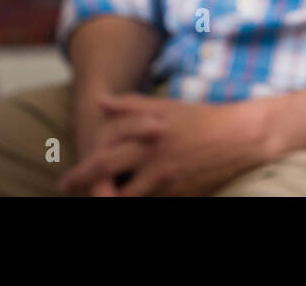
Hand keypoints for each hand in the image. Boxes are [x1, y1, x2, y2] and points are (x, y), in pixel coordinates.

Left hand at [59, 94, 276, 196]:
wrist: (239, 138)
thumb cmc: (199, 119)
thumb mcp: (164, 106)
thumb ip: (130, 105)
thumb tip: (99, 102)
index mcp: (145, 139)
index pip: (103, 161)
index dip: (81, 174)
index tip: (65, 182)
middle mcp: (154, 164)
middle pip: (110, 186)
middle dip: (89, 193)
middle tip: (71, 193)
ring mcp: (168, 184)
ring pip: (130, 200)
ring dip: (114, 199)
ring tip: (102, 198)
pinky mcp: (181, 197)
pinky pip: (153, 203)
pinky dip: (140, 200)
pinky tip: (133, 196)